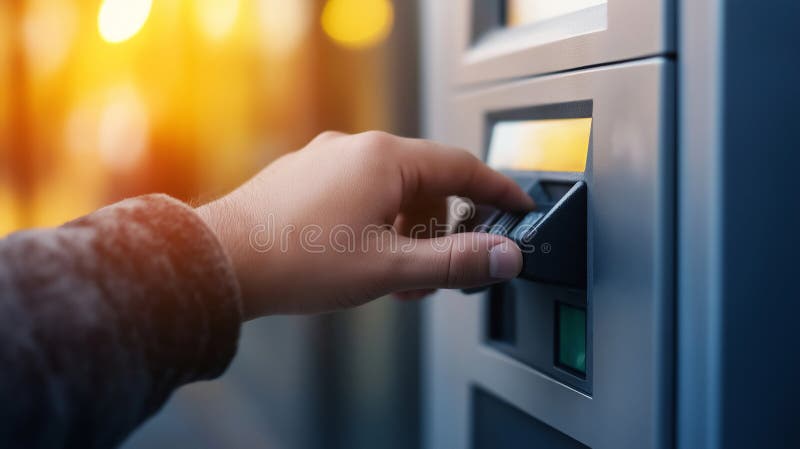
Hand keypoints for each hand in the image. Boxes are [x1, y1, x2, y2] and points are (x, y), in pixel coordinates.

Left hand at [196, 131, 533, 318]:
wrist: (220, 262)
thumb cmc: (295, 261)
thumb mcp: (390, 268)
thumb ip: (454, 262)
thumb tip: (504, 256)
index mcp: (384, 159)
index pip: (462, 167)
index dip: (497, 191)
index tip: (518, 207)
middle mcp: (355, 148)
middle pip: (426, 183)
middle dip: (441, 230)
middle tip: (437, 274)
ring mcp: (326, 159)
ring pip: (391, 191)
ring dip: (406, 233)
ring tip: (394, 277)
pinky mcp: (304, 176)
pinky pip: (359, 192)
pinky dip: (376, 224)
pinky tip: (361, 259)